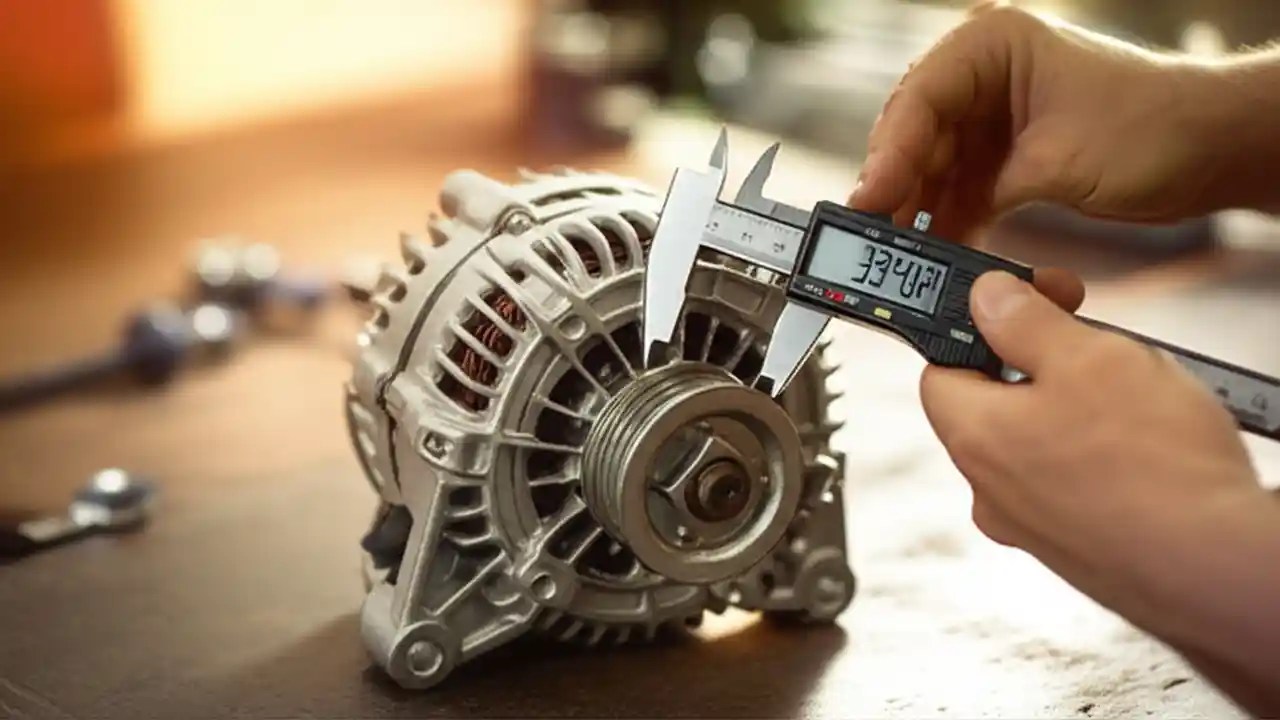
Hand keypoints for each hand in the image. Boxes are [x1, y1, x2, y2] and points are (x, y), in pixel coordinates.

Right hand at [848, 3, 1270, 239]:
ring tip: (897, 253)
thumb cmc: (1154, 129)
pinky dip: (945, 221)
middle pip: (913, 134)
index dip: (887, 153)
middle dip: (893, 186)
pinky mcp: (1002, 154)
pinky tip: (934, 253)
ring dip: (915, 210)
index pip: (919, 99)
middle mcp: (984, 74)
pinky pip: (956, 189)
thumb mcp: (1056, 160)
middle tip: (872, 234)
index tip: (869, 201)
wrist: (1212, 149)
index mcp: (993, 45)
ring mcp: (990, 116)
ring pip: (928, 166)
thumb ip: (980, 191)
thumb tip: (923, 232)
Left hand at [921, 270, 1279, 699]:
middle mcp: (990, 491)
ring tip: (1138, 394)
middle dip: (1042, 364)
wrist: (1219, 569)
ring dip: (1078, 408)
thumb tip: (986, 299)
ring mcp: (1033, 527)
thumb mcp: (1088, 356)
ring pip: (1040, 443)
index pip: (940, 367)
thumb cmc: (1154, 467)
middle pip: (994, 404)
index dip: (980, 327)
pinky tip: (1151, 445)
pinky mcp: (1077, 550)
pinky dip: (1104, 456)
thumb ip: (1024, 321)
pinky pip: (1076, 483)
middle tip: (1097, 344)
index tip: (1027, 305)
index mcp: (974, 438)